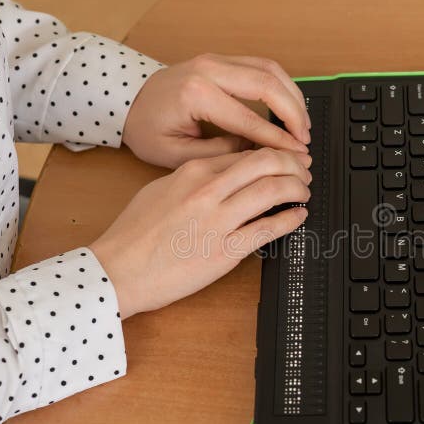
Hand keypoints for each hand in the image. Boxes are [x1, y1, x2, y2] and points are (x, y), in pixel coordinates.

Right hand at [90, 147, 311, 318]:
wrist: (118, 270)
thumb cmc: (134, 234)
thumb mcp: (161, 190)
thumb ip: (193, 177)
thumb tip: (225, 172)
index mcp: (193, 171)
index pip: (247, 152)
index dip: (274, 153)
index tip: (285, 158)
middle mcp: (208, 190)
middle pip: (267, 163)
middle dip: (294, 164)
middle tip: (304, 170)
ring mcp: (218, 220)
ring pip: (273, 190)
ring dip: (298, 188)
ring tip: (304, 191)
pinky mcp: (225, 251)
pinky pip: (269, 229)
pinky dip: (291, 219)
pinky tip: (299, 216)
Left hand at [122, 53, 310, 167]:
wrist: (129, 101)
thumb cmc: (147, 128)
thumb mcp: (178, 155)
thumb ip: (221, 155)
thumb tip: (257, 153)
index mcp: (196, 94)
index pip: (250, 118)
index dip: (278, 141)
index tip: (296, 156)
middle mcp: (209, 70)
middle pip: (268, 84)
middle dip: (294, 114)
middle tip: (305, 140)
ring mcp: (217, 60)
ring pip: (271, 69)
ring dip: (293, 97)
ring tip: (303, 125)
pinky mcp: (222, 60)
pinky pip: (263, 66)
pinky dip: (282, 86)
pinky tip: (290, 106)